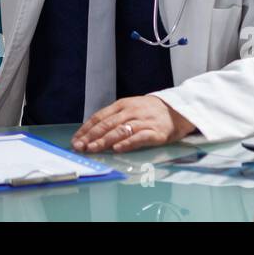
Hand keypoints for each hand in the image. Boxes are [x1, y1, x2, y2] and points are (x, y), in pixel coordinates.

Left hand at [72, 95, 195, 152]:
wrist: (177, 109)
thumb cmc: (150, 111)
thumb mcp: (130, 108)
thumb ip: (114, 118)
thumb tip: (92, 132)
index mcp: (122, 105)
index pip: (100, 117)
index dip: (86, 129)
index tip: (76, 139)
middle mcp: (131, 111)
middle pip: (107, 124)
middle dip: (91, 136)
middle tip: (80, 146)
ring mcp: (143, 121)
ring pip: (120, 131)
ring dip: (104, 141)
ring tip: (93, 148)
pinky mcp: (155, 132)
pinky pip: (139, 138)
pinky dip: (127, 143)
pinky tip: (117, 149)